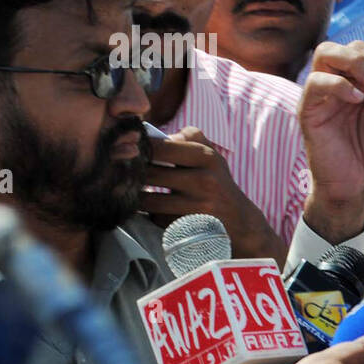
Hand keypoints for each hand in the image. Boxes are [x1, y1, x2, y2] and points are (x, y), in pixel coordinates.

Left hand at [141, 126, 285, 264]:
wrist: (240, 221)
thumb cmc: (217, 183)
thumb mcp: (212, 155)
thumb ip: (190, 136)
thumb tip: (161, 134)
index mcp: (207, 157)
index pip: (161, 147)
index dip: (140, 149)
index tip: (131, 152)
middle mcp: (204, 181)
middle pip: (150, 174)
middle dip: (132, 174)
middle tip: (123, 174)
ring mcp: (197, 207)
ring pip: (149, 200)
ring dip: (136, 196)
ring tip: (133, 191)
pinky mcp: (190, 228)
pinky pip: (157, 218)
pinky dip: (151, 214)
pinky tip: (154, 210)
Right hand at [298, 41, 363, 242]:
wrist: (358, 184)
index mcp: (363, 81)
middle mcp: (341, 80)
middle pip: (354, 47)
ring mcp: (323, 93)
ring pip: (327, 52)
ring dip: (357, 63)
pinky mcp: (308, 108)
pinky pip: (315, 82)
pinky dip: (339, 84)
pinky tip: (359, 99)